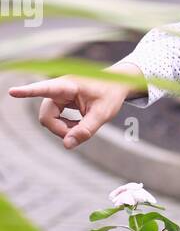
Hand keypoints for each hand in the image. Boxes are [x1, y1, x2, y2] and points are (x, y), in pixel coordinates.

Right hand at [8, 66, 144, 147]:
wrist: (117, 85)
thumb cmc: (111, 95)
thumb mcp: (102, 114)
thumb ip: (85, 130)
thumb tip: (67, 145)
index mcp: (69, 86)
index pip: (45, 89)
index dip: (28, 92)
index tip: (12, 92)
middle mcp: (59, 89)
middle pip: (46, 116)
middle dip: (59, 129)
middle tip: (78, 135)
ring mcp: (59, 96)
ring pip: (49, 119)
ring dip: (63, 128)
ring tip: (82, 127)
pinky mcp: (60, 102)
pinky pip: (55, 118)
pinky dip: (65, 126)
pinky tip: (78, 125)